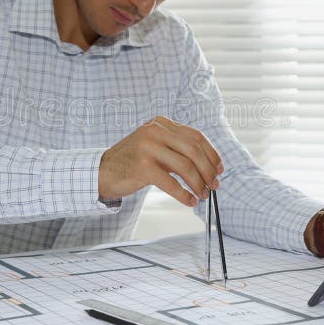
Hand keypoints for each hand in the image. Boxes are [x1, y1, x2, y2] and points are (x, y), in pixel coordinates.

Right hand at [98, 116, 222, 206]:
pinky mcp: (142, 167)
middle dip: (208, 170)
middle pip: (193, 150)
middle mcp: (155, 131)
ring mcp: (148, 148)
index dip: (211, 153)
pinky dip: (184, 194)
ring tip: (203, 194)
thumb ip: (176, 147)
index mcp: (161, 123)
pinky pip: (171, 183)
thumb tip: (208, 165)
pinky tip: (189, 201)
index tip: (220, 168)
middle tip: (214, 185)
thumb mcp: (154, 145)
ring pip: (185, 166)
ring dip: (198, 184)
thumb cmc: (132, 160)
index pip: (195, 136)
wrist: (102, 170)